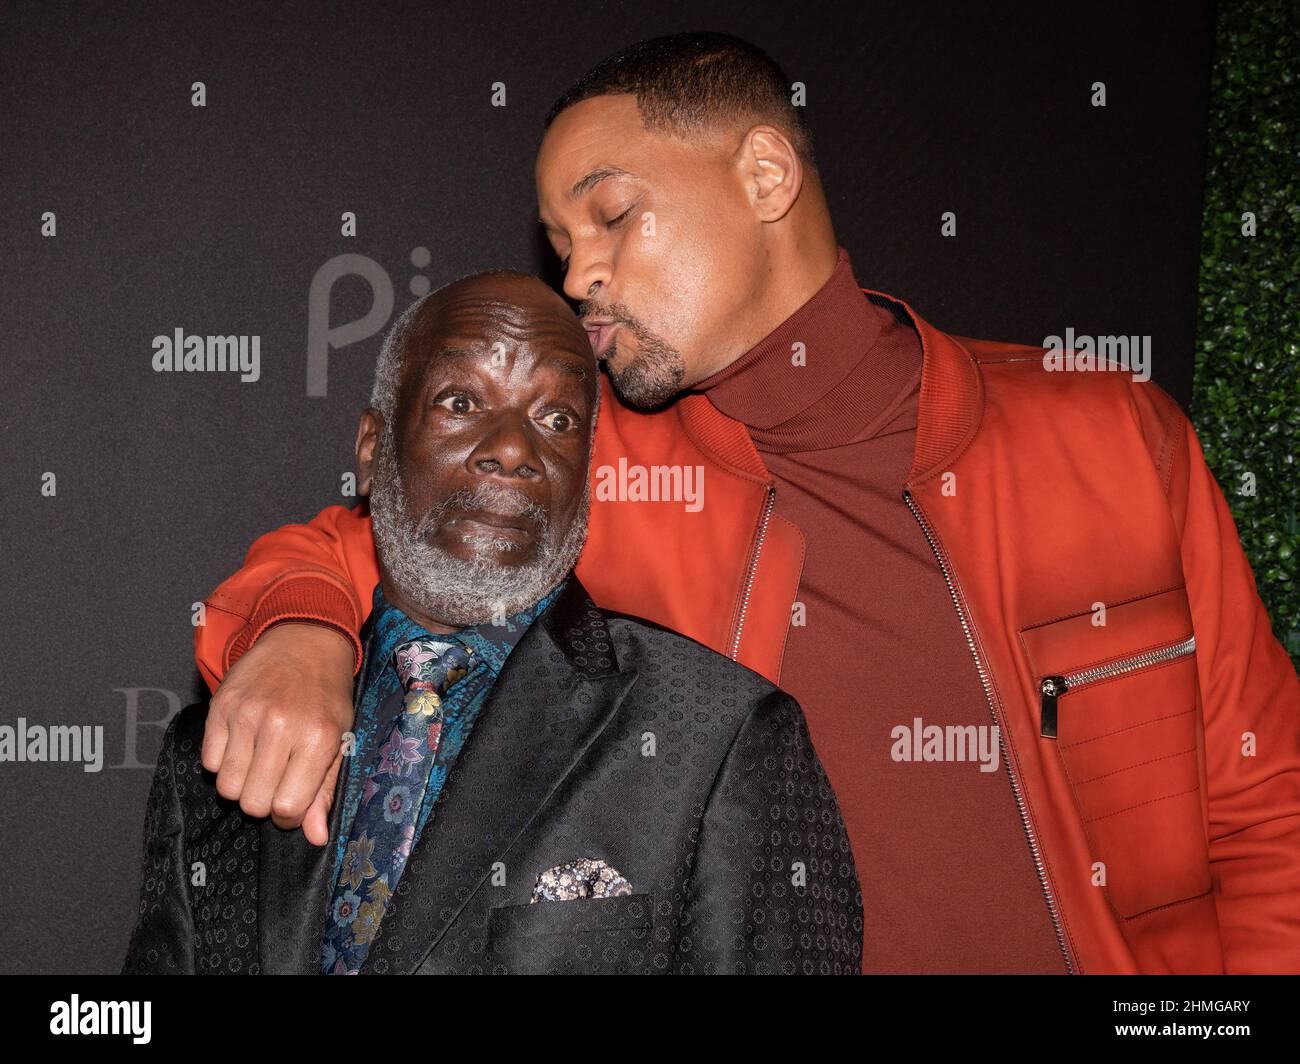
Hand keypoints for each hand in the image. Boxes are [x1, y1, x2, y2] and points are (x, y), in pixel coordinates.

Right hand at [202, 621, 354, 845]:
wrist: (304, 641)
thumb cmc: (326, 696)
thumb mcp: (339, 740)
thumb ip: (325, 791)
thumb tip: (316, 837)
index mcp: (317, 739)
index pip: (287, 809)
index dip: (288, 816)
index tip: (291, 802)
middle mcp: (281, 728)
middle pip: (253, 803)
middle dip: (263, 801)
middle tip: (275, 779)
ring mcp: (247, 716)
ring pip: (226, 787)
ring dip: (241, 784)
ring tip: (259, 762)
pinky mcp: (220, 706)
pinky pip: (207, 761)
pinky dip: (221, 761)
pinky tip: (242, 744)